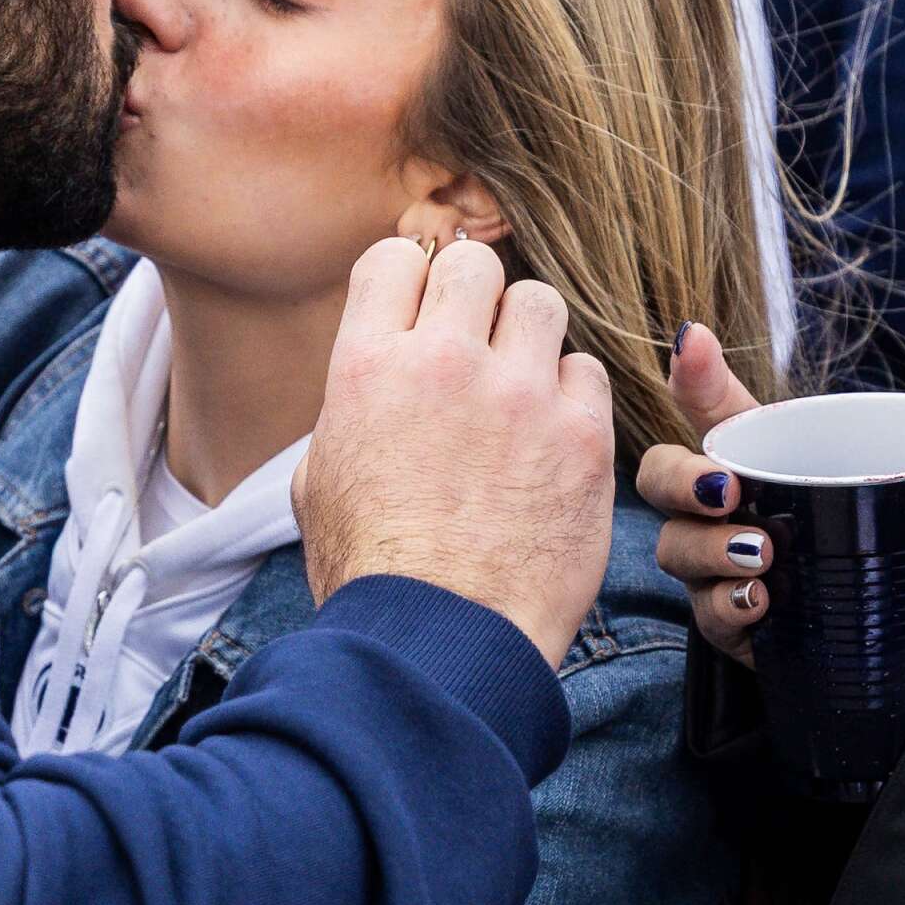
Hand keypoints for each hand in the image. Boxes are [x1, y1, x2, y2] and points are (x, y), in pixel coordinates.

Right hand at [295, 237, 616, 666]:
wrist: (441, 646)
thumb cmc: (371, 576)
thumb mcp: (318, 483)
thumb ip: (350, 412)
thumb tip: (369, 387)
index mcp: (366, 367)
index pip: (395, 257)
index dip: (410, 283)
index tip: (419, 315)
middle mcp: (444, 363)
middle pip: (475, 262)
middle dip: (473, 296)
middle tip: (473, 346)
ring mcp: (520, 395)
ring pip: (540, 302)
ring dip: (527, 337)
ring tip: (517, 390)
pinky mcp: (583, 435)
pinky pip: (587, 371)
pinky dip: (569, 396)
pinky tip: (550, 440)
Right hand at [640, 326, 904, 665]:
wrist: (875, 631)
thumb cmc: (871, 541)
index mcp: (758, 454)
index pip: (712, 405)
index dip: (694, 372)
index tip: (695, 341)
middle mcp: (720, 507)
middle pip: (660, 476)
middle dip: (680, 478)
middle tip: (727, 489)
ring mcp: (716, 567)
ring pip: (676, 549)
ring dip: (710, 549)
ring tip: (763, 556)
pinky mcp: (728, 625)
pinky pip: (706, 615)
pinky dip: (729, 607)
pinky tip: (761, 605)